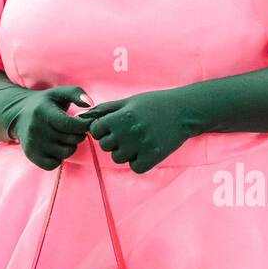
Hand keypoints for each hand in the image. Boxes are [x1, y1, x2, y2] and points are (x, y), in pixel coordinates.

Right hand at [8, 85, 91, 169]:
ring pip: (65, 153)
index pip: (70, 124)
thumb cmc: (45, 103)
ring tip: (65, 137)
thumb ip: (76, 93)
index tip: (87, 122)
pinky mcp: (32, 155)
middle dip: (79, 135)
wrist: (19, 114)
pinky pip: (55, 164)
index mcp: (42, 111)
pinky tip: (56, 147)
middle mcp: (35, 128)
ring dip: (71, 146)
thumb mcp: (59, 93)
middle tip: (75, 129)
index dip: (84, 125)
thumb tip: (89, 105)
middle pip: (71, 140)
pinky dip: (59, 158)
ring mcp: (33, 143)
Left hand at [80, 86, 203, 173]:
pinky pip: (135, 167)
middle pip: (105, 146)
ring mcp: (142, 146)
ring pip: (118, 158)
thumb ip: (106, 109)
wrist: (183, 111)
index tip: (112, 126)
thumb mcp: (129, 101)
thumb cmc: (154, 103)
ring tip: (137, 141)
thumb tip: (84, 115)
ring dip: (124, 152)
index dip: (101, 129)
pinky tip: (145, 150)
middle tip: (127, 133)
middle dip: (112, 141)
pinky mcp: (153, 157)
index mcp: (122, 116)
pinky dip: (138, 162)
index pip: (96, 130)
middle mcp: (130, 132)